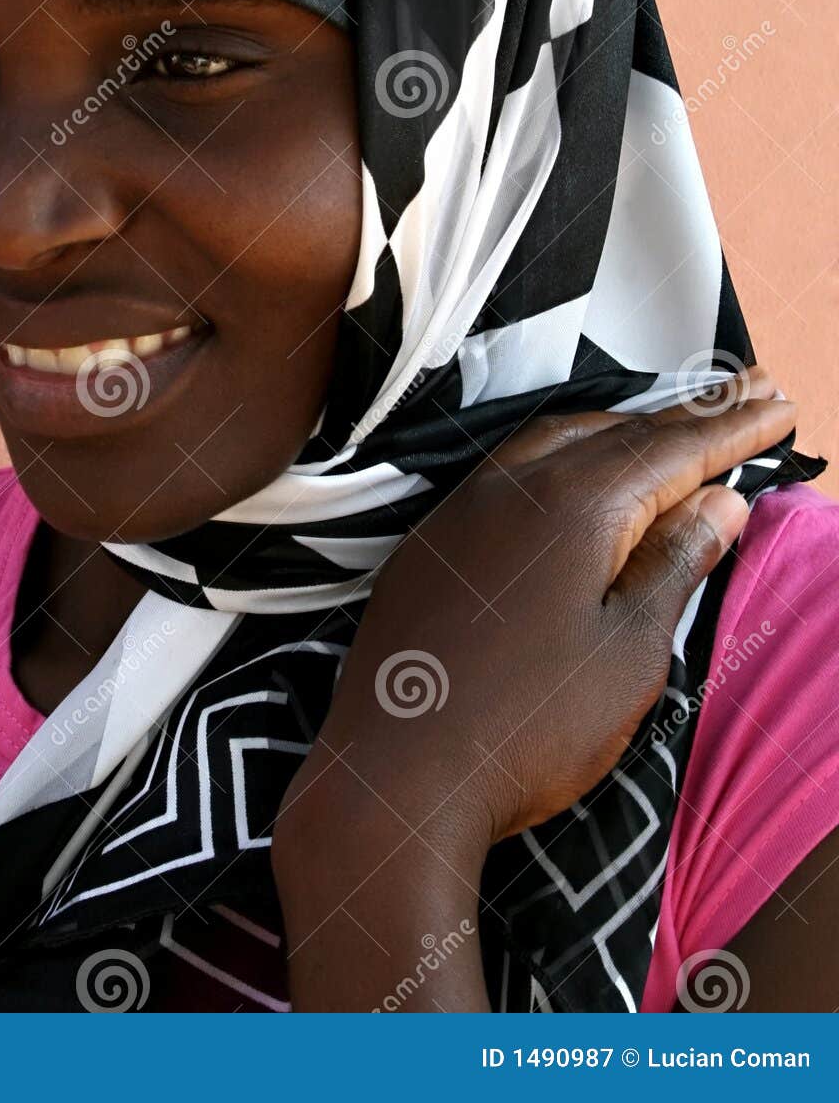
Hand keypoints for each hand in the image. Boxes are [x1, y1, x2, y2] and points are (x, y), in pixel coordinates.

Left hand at [273, 368, 792, 881]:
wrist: (392, 780)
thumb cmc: (526, 727)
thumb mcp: (628, 653)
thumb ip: (673, 565)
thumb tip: (719, 499)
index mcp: (572, 505)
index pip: (673, 448)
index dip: (732, 426)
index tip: (783, 403)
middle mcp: (509, 487)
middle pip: (615, 433)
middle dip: (687, 416)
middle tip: (748, 395)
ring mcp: (458, 512)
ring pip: (554, 443)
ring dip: (619, 429)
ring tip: (674, 430)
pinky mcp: (428, 547)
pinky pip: (507, 473)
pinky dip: (562, 458)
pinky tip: (576, 479)